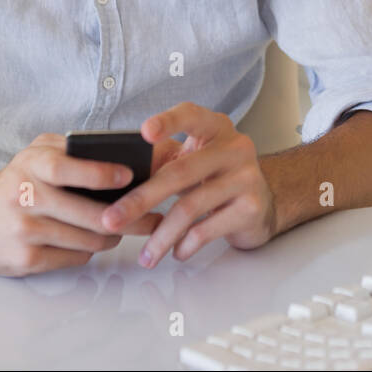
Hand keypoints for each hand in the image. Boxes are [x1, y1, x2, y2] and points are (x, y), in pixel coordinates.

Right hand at [0, 133, 159, 276]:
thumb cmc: (10, 184)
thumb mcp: (32, 155)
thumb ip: (70, 150)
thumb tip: (122, 156)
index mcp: (30, 166)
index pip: (68, 167)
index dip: (102, 173)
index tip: (130, 177)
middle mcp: (26, 197)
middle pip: (92, 215)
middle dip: (129, 217)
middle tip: (149, 215)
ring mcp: (25, 231)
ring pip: (89, 241)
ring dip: (111, 236)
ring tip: (120, 228)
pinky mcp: (24, 261)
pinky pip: (74, 259)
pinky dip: (87, 251)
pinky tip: (88, 242)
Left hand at [102, 102, 277, 266]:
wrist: (261, 204)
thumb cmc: (216, 178)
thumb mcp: (193, 161)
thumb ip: (164, 161)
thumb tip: (119, 179)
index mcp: (216, 128)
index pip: (191, 115)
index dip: (168, 122)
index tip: (144, 133)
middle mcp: (235, 147)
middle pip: (180, 172)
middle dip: (141, 199)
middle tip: (111, 219)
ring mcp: (246, 177)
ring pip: (191, 206)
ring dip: (161, 235)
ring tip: (145, 255)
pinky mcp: (251, 207)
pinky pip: (208, 228)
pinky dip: (186, 244)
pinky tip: (176, 252)